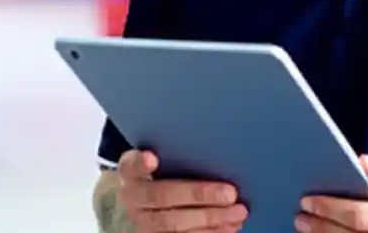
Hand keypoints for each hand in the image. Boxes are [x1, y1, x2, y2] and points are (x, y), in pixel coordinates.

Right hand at [116, 149, 249, 231]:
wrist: (140, 208)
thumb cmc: (157, 178)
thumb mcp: (156, 162)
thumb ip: (172, 154)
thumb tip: (212, 143)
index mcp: (129, 173)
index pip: (131, 165)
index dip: (140, 162)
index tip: (152, 158)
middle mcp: (132, 199)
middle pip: (161, 197)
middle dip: (198, 194)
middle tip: (230, 193)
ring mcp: (141, 224)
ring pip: (173, 225)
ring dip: (210, 220)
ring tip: (237, 213)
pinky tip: (230, 227)